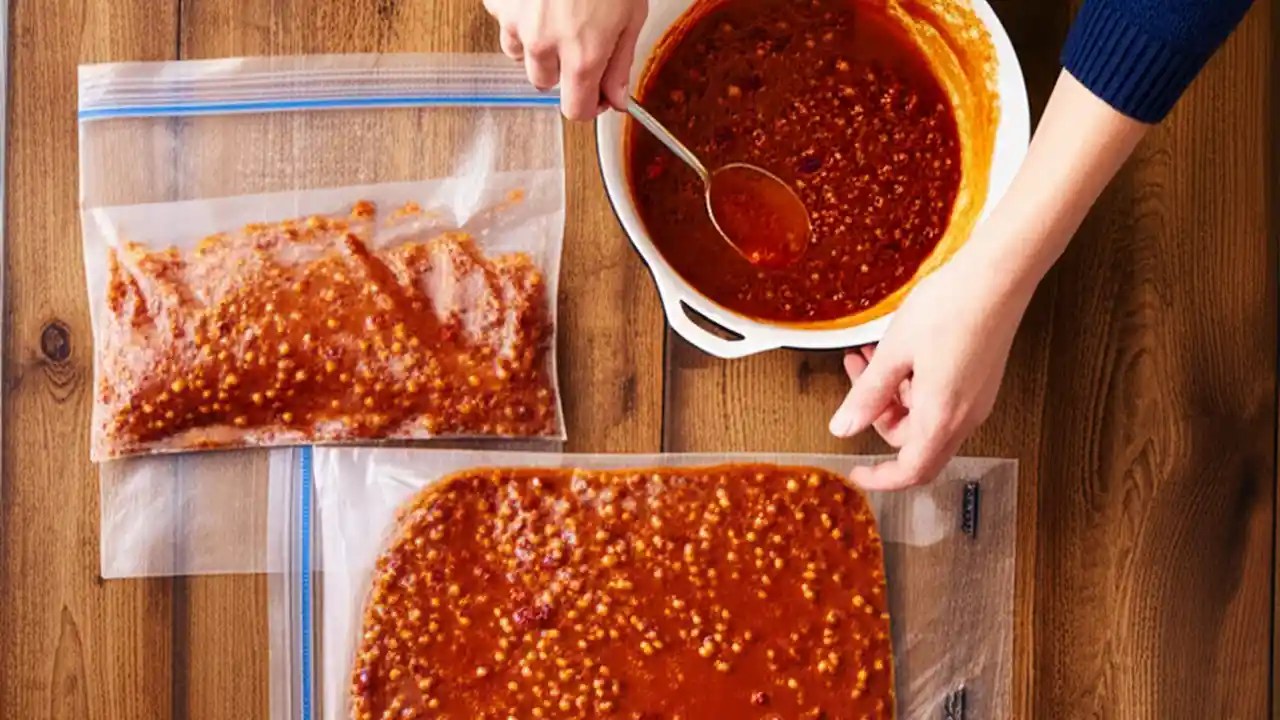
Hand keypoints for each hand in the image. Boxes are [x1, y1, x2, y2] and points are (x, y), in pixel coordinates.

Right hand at [483, 0, 647, 120]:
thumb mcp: (631, 15)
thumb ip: (620, 62)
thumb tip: (616, 97)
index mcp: (582, 54)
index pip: (575, 110)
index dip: (588, 105)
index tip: (595, 95)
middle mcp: (543, 44)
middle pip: (546, 84)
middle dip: (563, 69)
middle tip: (581, 37)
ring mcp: (515, 21)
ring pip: (521, 53)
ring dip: (537, 42)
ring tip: (557, 10)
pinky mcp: (498, 1)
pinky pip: (506, 20)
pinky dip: (521, 13)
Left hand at [828, 246, 1033, 489]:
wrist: (997, 276)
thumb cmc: (951, 308)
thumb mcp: (894, 353)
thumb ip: (867, 395)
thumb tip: (843, 427)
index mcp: (941, 417)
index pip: (910, 471)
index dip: (881, 478)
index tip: (858, 471)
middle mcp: (965, 416)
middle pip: (915, 443)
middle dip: (880, 416)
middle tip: (857, 378)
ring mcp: (977, 399)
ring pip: (926, 418)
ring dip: (895, 395)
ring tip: (873, 355)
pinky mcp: (981, 381)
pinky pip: (943, 400)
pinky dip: (916, 384)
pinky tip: (901, 352)